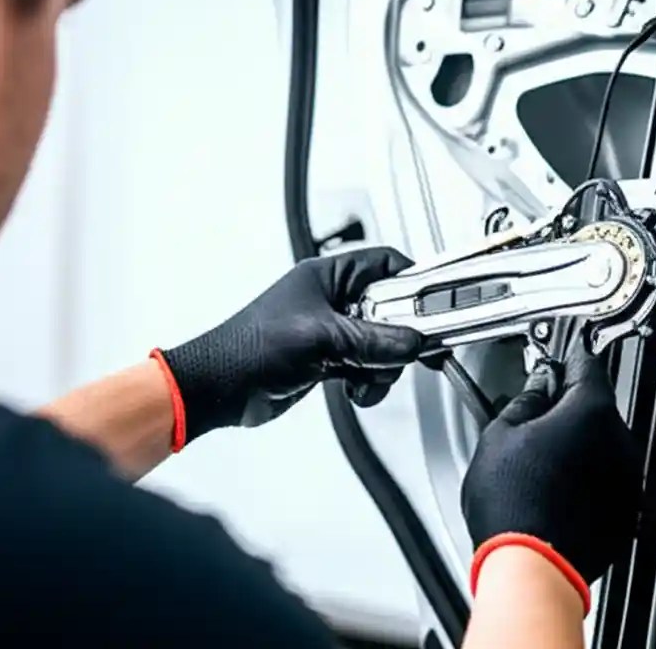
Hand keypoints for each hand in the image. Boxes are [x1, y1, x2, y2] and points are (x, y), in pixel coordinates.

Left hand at [162, 247, 423, 442]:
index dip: (413, 283)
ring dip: (381, 366)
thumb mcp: (322, 338)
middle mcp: (333, 300)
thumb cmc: (250, 348)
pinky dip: (369, 381)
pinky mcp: (329, 360)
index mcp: (328, 277)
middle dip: (398, 338)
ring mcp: (332, 332)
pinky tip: (354, 390)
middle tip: (406, 354)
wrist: (219, 389)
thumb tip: (414, 343)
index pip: (386, 265)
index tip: (435, 308)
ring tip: (364, 377)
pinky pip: (367, 366)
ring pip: (382, 344)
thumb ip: (374, 340)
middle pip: (391, 311)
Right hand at [461, 338, 642, 607]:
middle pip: (596, 408)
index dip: (566, 358)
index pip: (587, 364)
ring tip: (539, 467)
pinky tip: (555, 491)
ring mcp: (629, 478)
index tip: (557, 360)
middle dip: (567, 410)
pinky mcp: (628, 510)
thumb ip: (525, 401)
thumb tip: (536, 389)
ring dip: (579, 447)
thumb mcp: (500, 436)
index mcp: (590, 412)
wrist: (532, 566)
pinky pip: (609, 480)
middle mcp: (620, 442)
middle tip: (532, 424)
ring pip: (603, 446)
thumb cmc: (513, 506)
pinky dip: (589, 480)